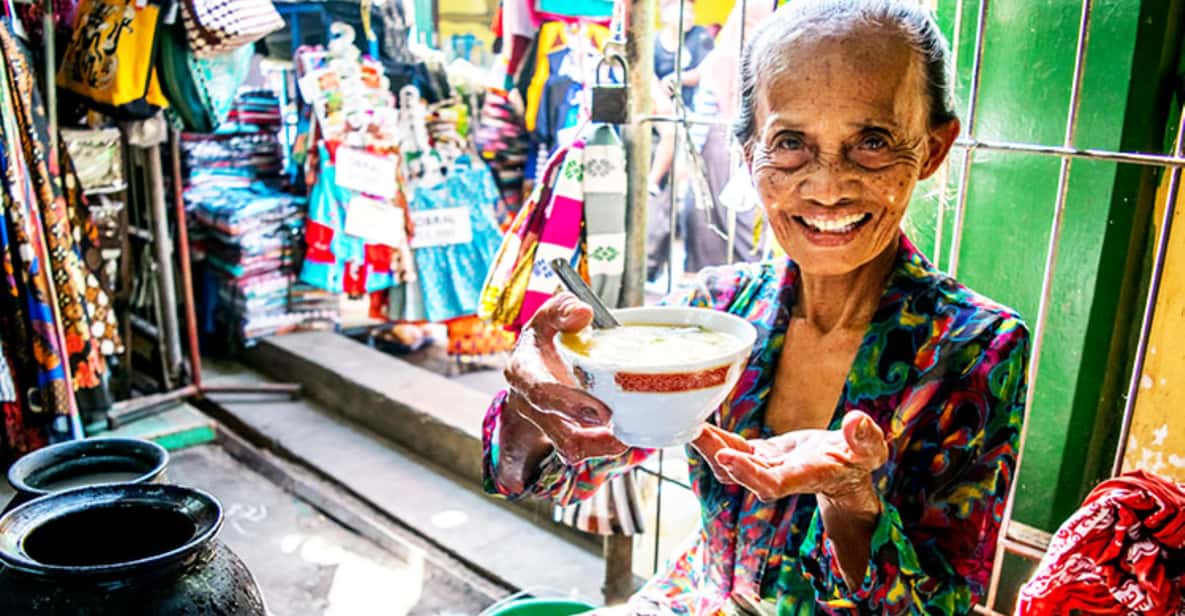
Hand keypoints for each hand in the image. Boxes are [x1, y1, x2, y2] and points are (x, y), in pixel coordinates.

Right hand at [503, 294, 626, 467]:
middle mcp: (529, 402)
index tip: (602, 412)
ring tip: (625, 439)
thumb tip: (583, 313)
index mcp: (523, 371)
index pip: (540, 391)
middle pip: (554, 426)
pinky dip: (602, 448)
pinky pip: (579, 449)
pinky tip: (622, 438)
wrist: (531, 370)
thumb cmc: (544, 342)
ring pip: (568, 446)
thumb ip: (560, 310)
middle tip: (618, 433)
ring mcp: (544, 421)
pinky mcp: (560, 434)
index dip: (569, 404)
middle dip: (587, 434)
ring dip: (598, 447)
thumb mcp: (546, 319)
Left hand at [690, 412, 888, 511]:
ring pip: (732, 464)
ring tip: (691, 425)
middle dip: (718, 456)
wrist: (846, 472)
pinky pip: (734, 450)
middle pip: (742, 475)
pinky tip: (699, 424)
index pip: (772, 483)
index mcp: (806, 476)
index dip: (749, 473)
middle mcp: (780, 477)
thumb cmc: (860, 460)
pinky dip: (717, 438)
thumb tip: (856, 420)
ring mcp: (767, 467)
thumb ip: (865, 438)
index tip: (727, 457)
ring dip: (710, 447)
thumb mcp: (871, 449)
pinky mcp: (761, 456)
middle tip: (697, 433)